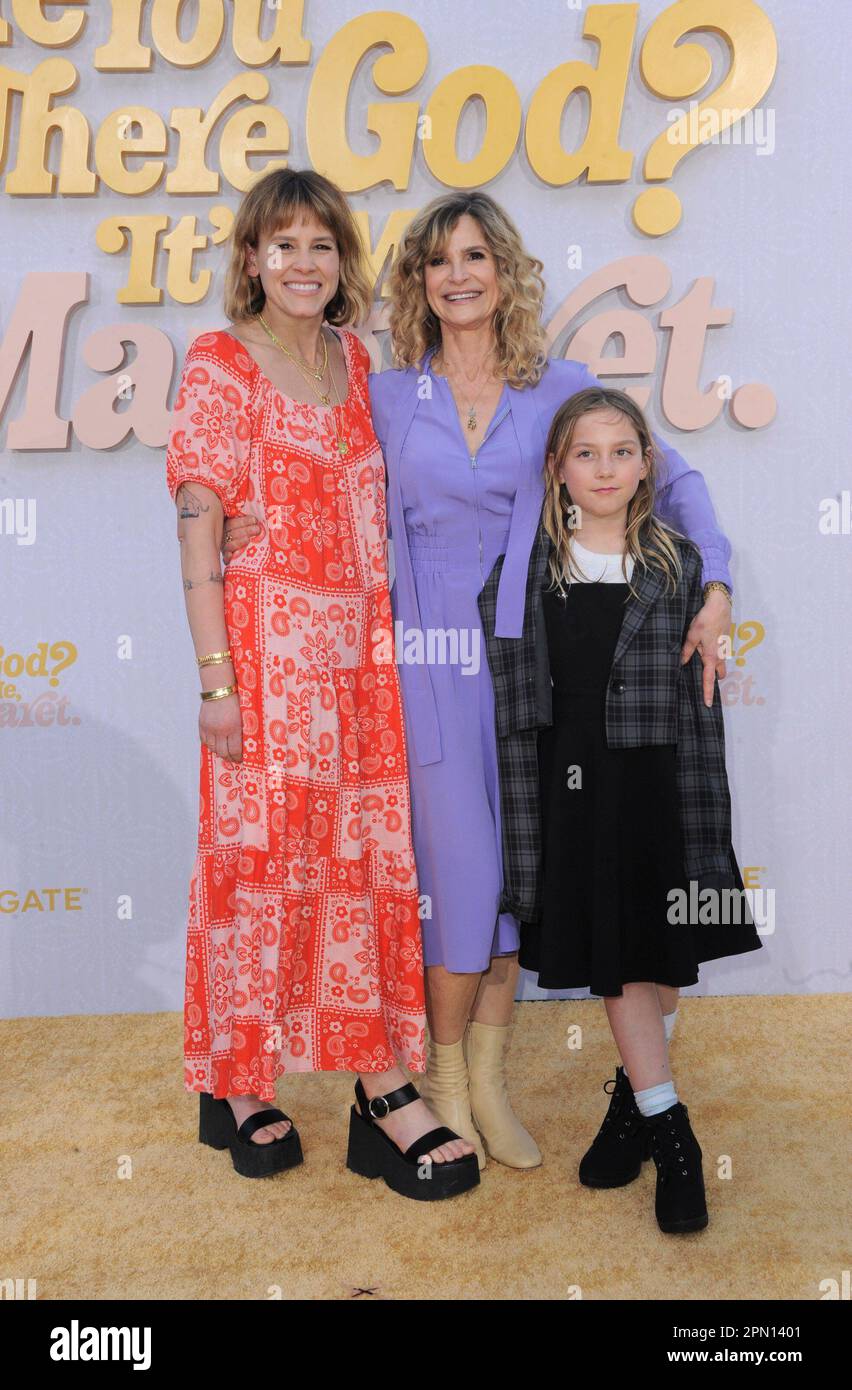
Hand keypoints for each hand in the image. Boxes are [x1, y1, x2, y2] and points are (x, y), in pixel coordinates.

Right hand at [199, 692, 241, 763]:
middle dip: (229, 757)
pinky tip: (215, 744)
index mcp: (233, 727)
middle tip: (233, 758)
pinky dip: (209, 744)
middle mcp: (220, 730)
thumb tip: (246, 743)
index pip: (235, 750)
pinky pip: (204, 740)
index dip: (238, 758)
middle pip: (223, 752)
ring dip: (218, 752)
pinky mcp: (202, 724)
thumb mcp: (244, 715)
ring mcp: (209, 728)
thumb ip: (243, 729)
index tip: (240, 759)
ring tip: (224, 752)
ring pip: (212, 748)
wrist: (220, 688)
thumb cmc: (236, 699)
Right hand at [222, 511, 262, 565]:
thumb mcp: (251, 528)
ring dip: (238, 542)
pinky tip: (231, 555)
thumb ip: (252, 523)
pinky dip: (227, 557)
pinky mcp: (227, 559)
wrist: (251, 555)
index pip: (232, 522)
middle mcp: (225, 537)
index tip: (255, 520)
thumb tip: (257, 519)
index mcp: (228, 527)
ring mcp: (225, 548)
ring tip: (248, 540)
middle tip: (257, 529)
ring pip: (229, 544)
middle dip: (245, 530)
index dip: (243, 521)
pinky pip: (225, 558)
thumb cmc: (252, 536)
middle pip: (232, 533)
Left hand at [681, 590, 730, 707]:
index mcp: (712, 656)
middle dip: (713, 678)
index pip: (709, 679)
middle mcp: (721, 655)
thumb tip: (681, 663)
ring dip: (714, 666)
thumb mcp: (692, 635)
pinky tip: (707, 647)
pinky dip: (715, 655)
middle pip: (719, 674)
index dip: (708, 692)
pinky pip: (721, 654)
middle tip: (703, 677)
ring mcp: (725, 649)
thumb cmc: (706, 619)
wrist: (720, 605)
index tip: (708, 704)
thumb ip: (687, 651)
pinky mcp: (726, 642)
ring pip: (721, 664)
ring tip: (702, 659)